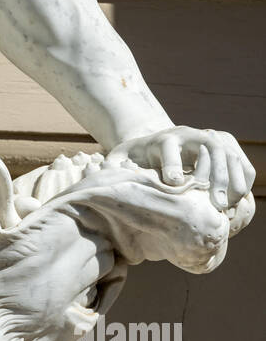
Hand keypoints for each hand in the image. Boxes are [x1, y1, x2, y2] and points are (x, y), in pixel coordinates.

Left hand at [105, 125, 254, 210]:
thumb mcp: (120, 159)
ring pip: (227, 153)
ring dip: (230, 178)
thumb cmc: (136, 157)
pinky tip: (240, 198)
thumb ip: (111, 168)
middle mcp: (188, 135)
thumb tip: (97, 179)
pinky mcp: (222, 148)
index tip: (173, 183)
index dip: (171, 164)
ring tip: (228, 205)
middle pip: (207, 149)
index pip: (169, 148)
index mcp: (162, 139)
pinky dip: (242, 177)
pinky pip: (240, 160)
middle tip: (213, 203)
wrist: (157, 142)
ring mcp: (208, 139)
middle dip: (212, 174)